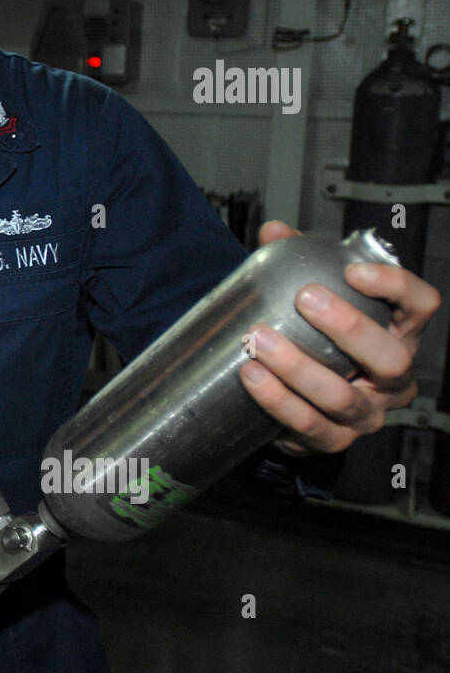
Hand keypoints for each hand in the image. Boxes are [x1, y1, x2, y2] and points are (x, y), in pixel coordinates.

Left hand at [240, 220, 440, 454]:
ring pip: (342, 397)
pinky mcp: (333, 440)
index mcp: (398, 334)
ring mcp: (367, 414)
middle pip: (389, 357)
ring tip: (259, 340)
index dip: (396, 286)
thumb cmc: (313, 340)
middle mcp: (393, 379)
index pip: (421, 306)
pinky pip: (308, 425)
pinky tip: (252, 376)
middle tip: (305, 298)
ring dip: (298, 367)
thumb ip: (296, 262)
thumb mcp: (313, 301)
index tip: (353, 270)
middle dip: (348, 327)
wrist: (297, 399)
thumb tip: (274, 232)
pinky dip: (277, 401)